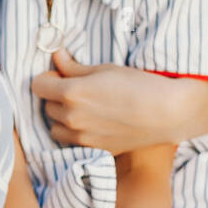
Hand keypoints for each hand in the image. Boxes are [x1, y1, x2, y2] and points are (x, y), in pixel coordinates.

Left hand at [31, 49, 199, 153]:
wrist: (169, 112)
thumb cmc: (140, 85)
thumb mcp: (105, 69)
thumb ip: (74, 67)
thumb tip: (56, 57)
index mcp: (72, 93)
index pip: (37, 86)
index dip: (47, 78)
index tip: (58, 75)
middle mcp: (72, 118)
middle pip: (47, 106)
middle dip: (56, 97)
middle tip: (76, 90)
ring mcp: (83, 138)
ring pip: (56, 128)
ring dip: (63, 117)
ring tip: (83, 108)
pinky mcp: (95, 150)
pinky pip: (72, 142)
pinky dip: (76, 133)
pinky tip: (93, 123)